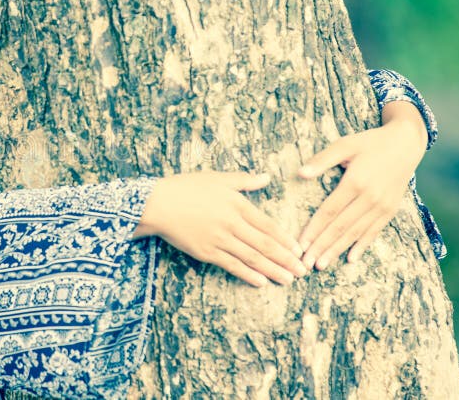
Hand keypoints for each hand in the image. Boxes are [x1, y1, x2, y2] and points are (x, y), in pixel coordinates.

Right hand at [137, 171, 305, 286]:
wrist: (156, 204)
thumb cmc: (184, 187)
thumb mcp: (216, 178)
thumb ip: (243, 181)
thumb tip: (266, 177)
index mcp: (236, 203)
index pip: (267, 224)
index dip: (284, 239)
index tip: (298, 249)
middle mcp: (231, 223)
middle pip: (264, 244)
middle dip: (285, 259)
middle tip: (302, 270)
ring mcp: (219, 239)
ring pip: (251, 257)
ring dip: (272, 270)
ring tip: (289, 280)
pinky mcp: (206, 252)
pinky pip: (231, 265)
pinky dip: (248, 274)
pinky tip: (261, 282)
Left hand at [297, 107, 426, 269]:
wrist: (406, 144)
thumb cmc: (370, 143)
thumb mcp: (345, 144)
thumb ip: (322, 160)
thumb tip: (300, 173)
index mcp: (356, 182)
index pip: (329, 212)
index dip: (314, 229)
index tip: (300, 244)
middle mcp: (370, 198)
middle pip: (341, 227)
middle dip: (322, 247)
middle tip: (305, 264)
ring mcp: (382, 206)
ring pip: (356, 233)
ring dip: (337, 250)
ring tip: (321, 264)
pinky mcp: (391, 210)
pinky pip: (374, 232)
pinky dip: (361, 246)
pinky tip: (350, 259)